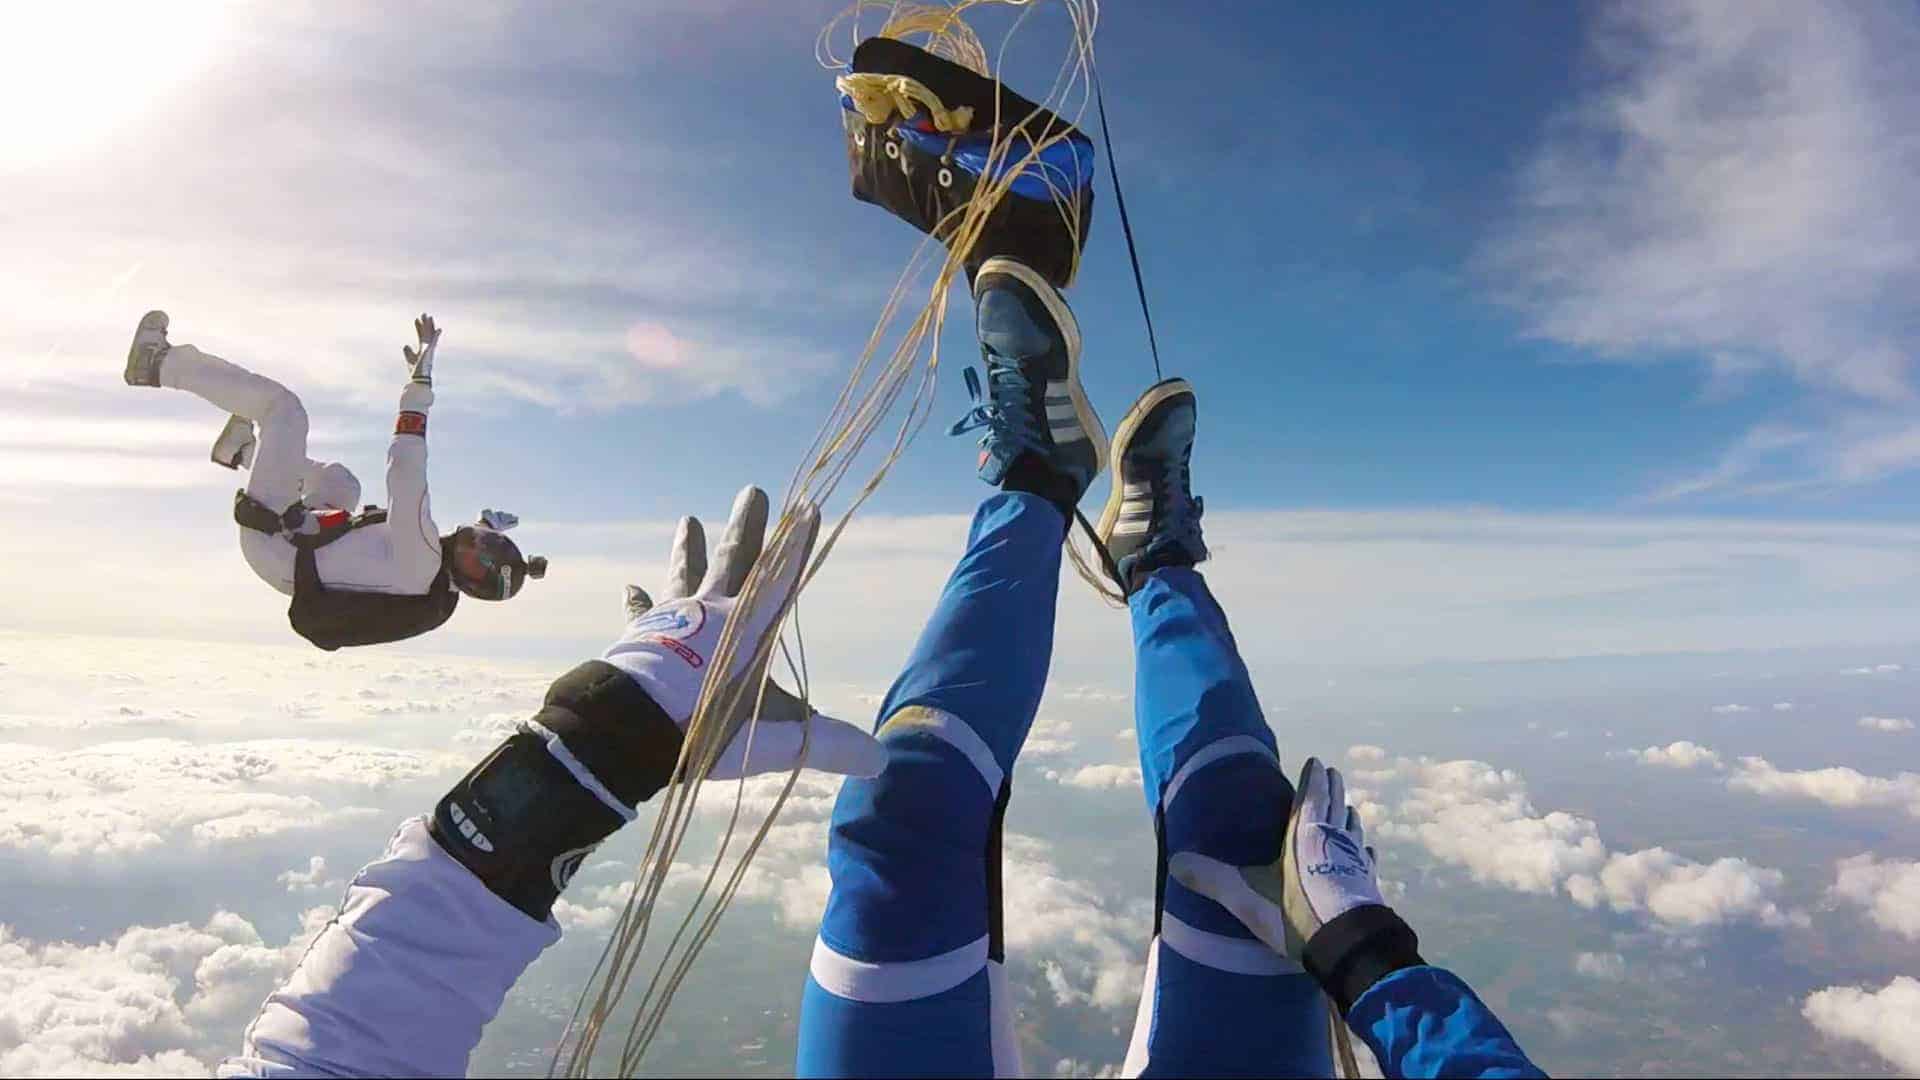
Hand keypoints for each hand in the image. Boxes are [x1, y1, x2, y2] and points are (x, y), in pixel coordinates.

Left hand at [403, 313, 439, 384]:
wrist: (419, 379)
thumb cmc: (416, 371)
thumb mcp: (410, 358)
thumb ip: (408, 351)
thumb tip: (405, 345)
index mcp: (423, 350)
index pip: (421, 336)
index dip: (419, 328)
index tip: (417, 319)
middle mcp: (427, 348)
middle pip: (426, 333)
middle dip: (425, 324)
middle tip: (424, 314)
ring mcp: (429, 350)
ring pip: (429, 335)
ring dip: (429, 325)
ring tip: (428, 316)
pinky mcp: (429, 352)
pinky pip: (433, 342)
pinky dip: (436, 336)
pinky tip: (439, 329)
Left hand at [602, 486, 884, 780]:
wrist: (631, 729)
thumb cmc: (707, 728)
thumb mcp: (776, 739)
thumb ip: (827, 744)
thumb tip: (880, 760)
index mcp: (751, 628)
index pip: (782, 576)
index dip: (797, 543)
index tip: (808, 505)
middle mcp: (714, 613)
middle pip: (735, 560)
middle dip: (748, 526)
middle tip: (752, 490)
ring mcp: (674, 620)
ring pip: (685, 575)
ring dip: (690, 549)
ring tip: (687, 520)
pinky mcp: (642, 637)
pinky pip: (642, 614)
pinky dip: (638, 602)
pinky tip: (630, 587)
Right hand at [1169, 757, 1384, 964]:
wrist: (1347, 945)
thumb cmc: (1294, 913)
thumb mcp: (1245, 895)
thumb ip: (1211, 877)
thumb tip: (1175, 861)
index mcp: (1303, 834)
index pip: (1309, 796)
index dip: (1312, 779)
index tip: (1317, 762)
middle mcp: (1332, 840)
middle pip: (1334, 807)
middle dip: (1333, 789)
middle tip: (1334, 774)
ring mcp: (1355, 862)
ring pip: (1352, 831)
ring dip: (1349, 817)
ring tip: (1348, 808)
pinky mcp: (1368, 885)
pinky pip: (1366, 860)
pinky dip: (1364, 851)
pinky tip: (1368, 851)